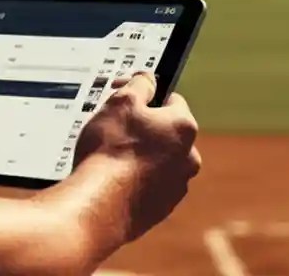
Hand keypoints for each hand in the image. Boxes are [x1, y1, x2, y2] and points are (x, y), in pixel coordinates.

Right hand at [72, 72, 200, 240]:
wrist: (99, 206)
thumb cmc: (110, 151)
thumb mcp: (121, 102)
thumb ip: (140, 84)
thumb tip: (149, 79)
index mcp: (183, 127)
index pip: (172, 100)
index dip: (145, 97)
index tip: (125, 101)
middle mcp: (188, 157)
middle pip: (165, 132)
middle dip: (142, 128)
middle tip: (114, 129)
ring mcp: (176, 186)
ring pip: (157, 160)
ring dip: (139, 155)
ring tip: (109, 157)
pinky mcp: (161, 209)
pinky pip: (148, 186)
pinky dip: (134, 180)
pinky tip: (112, 179)